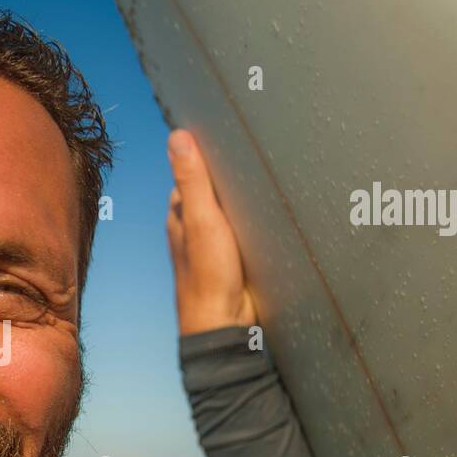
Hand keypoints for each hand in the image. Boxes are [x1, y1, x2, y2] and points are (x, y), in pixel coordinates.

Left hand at [165, 129, 257, 334]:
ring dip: (251, 196)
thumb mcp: (202, 220)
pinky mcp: (240, 256)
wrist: (227, 326)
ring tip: (276, 170)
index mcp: (181, 214)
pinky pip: (251, 228)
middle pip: (217, 189)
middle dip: (234, 173)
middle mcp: (197, 226)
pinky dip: (261, 218)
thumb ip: (192, 180)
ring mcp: (219, 242)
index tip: (230, 130)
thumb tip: (178, 136)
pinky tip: (278, 209)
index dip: (209, 153)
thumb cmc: (208, 277)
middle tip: (262, 147)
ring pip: (235, 209)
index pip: (193, 172)